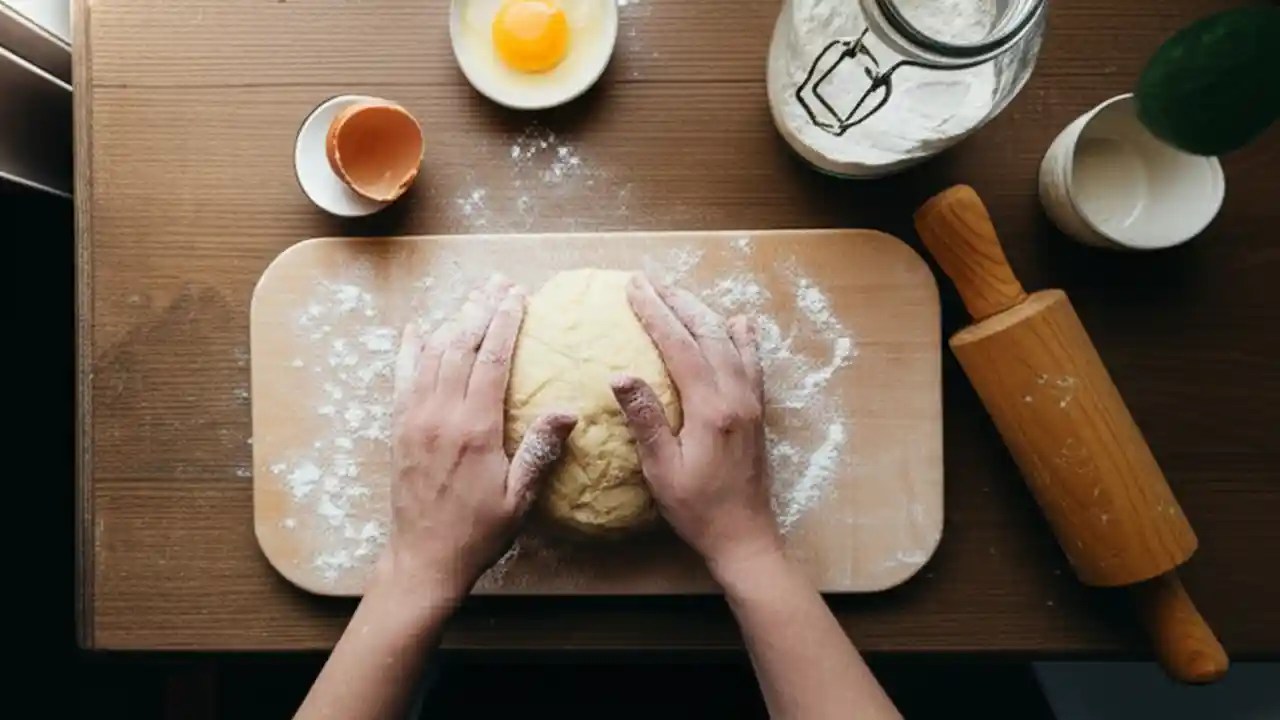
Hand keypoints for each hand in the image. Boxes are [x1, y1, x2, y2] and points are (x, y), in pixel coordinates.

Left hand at [380, 275, 576, 604]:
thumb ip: (540, 452)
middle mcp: (440, 415)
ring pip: (433, 355)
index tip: (517, 295)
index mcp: (475, 428)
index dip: (505, 321)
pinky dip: (411, 348)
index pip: (492, 359)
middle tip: (498, 282)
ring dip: (453, 321)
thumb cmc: (479, 532)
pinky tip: (419, 327)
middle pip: (461, 346)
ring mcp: (415, 418)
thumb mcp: (519, 497)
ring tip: (473, 297)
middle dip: (480, 309)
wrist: (424, 557)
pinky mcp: (399, 428)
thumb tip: (567, 412)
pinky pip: (403, 377)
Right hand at [610, 274, 781, 576]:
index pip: (679, 346)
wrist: (744, 536)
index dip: (655, 314)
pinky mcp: (758, 412)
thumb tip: (619, 375)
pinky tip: (738, 322)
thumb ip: (645, 420)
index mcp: (711, 409)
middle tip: (649, 282)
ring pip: (731, 342)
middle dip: (676, 303)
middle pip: (707, 334)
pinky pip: (751, 362)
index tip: (634, 289)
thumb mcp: (661, 470)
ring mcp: (752, 402)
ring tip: (679, 293)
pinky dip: (742, 337)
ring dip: (703, 313)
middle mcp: (737, 397)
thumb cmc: (697, 509)